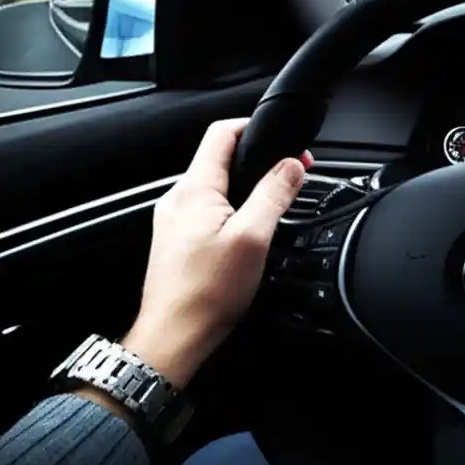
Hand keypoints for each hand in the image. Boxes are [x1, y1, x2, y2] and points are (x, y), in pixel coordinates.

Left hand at [121, 118, 309, 387]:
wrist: (173, 337)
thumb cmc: (206, 293)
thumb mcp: (252, 238)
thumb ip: (273, 194)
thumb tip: (291, 165)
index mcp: (194, 189)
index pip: (221, 134)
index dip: (254, 127)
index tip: (283, 140)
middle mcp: (178, 199)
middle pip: (220, 159)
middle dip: (257, 161)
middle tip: (290, 175)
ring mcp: (174, 221)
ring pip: (216, 187)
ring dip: (246, 188)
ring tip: (274, 203)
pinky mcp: (177, 241)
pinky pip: (208, 211)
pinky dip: (233, 210)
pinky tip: (249, 231)